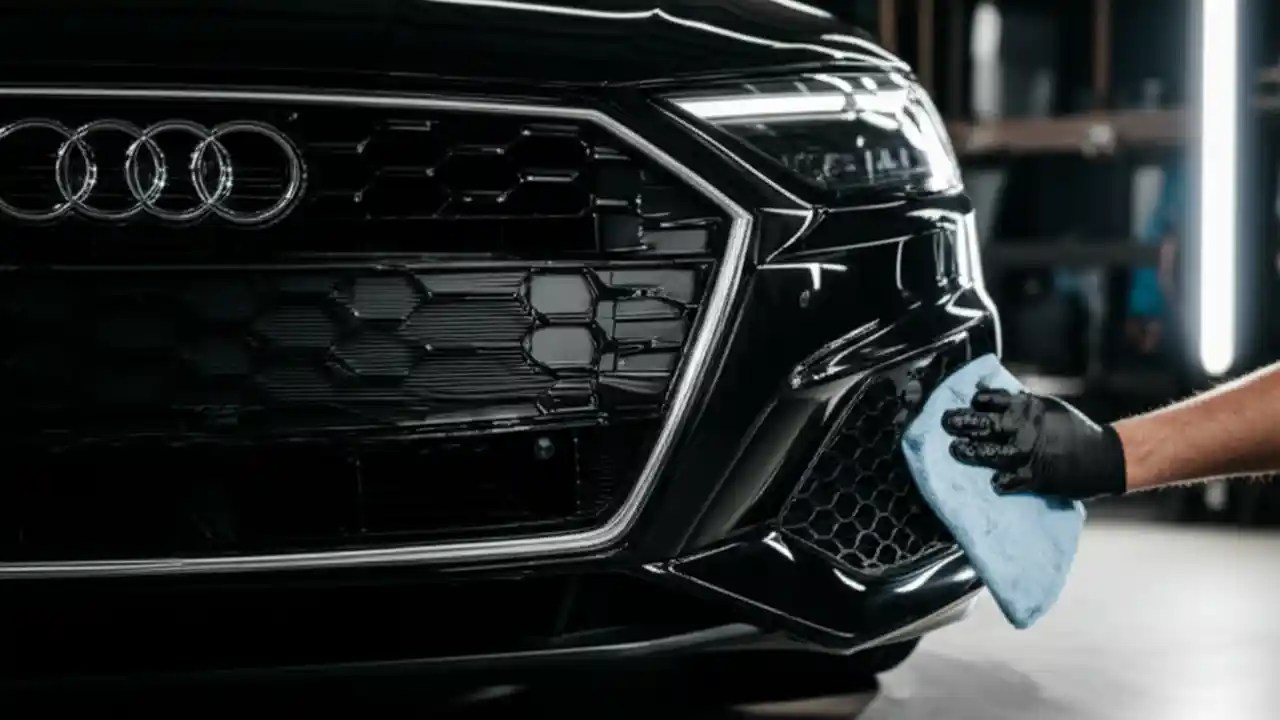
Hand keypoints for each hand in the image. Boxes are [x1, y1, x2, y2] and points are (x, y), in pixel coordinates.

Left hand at [941, 389, 1126, 499]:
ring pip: (989, 452)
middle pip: (984, 423)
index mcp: (1027, 407)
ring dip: (969, 451)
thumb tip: (992, 399)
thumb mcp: (1047, 407)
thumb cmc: (1074, 431)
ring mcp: (1027, 452)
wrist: (1105, 457)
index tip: (965, 403)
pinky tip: (991, 481)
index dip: (976, 401)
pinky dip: (999, 481)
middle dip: (961, 422)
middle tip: (946, 422)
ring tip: (955, 449)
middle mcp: (1024, 427)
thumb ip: (1021, 404)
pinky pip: (1008, 479)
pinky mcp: (1034, 476)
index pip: (992, 399)